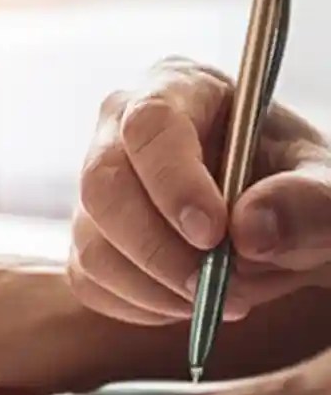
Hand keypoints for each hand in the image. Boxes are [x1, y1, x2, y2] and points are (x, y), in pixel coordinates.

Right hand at [70, 57, 330, 325]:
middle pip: (102, 187)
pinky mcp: (86, 237)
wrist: (276, 220)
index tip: (212, 234)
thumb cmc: (295, 185)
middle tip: (214, 287)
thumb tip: (250, 229)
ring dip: (158, 287)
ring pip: (94, 244)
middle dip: (157, 249)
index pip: (149, 125)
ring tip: (222, 296)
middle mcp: (119, 130)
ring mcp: (95, 187)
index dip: (173, 181)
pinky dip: (142, 305)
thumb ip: (308, 199)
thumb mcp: (326, 184)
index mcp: (179, 89)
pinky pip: (91, 281)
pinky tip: (187, 299)